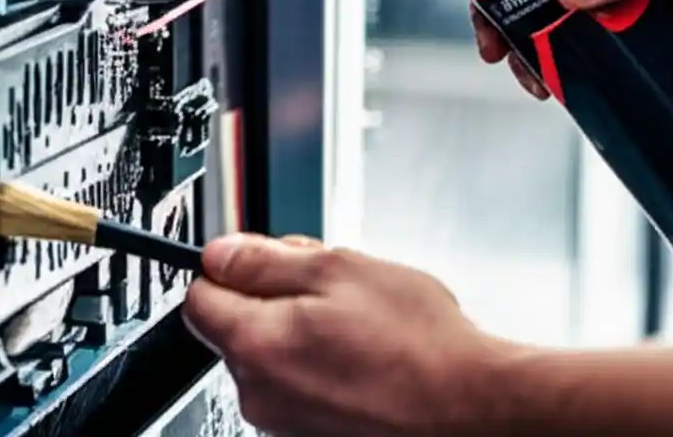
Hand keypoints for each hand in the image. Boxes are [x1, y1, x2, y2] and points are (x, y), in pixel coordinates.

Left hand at [182, 234, 515, 435]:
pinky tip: (366, 357)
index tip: (259, 259)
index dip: (229, 268)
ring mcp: (283, 423)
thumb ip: (265, 259)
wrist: (474, 410)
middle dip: (273, 298)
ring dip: (303, 332)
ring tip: (361, 326)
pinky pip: (299, 387)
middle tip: (331, 287)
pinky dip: (322, 368)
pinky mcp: (310, 436)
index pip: (198, 296)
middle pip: (237, 325)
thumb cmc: (420, 347)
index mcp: (254, 345)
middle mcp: (258, 394)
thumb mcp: (339, 269)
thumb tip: (220, 254)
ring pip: (272, 355)